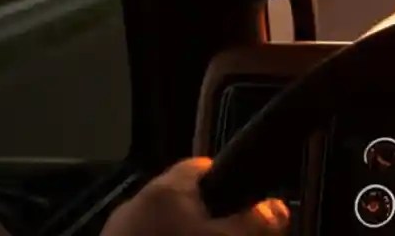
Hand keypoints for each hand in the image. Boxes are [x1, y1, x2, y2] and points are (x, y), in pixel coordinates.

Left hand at [100, 158, 289, 235]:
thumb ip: (257, 223)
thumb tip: (277, 207)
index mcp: (165, 190)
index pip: (202, 167)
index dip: (230, 181)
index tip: (248, 205)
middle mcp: (135, 204)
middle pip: (185, 201)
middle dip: (210, 219)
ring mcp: (117, 234)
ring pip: (164, 228)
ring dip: (185, 235)